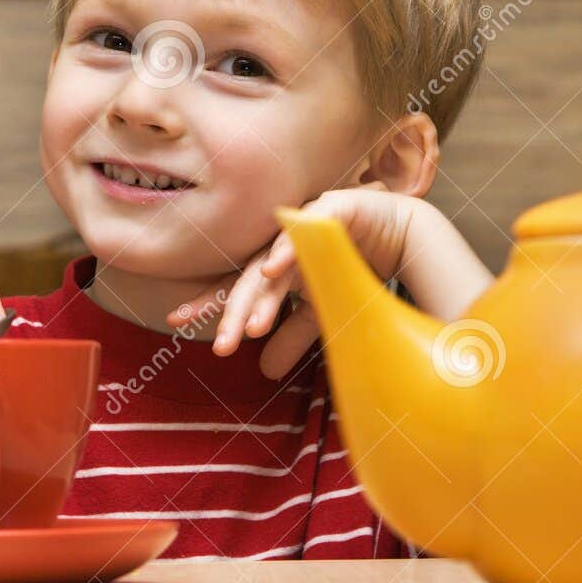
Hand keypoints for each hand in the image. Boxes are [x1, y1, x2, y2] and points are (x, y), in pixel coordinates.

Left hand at [167, 186, 422, 379]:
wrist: (404, 233)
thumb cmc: (351, 266)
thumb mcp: (321, 312)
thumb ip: (292, 337)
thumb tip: (266, 372)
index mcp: (274, 268)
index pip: (233, 287)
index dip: (207, 302)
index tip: (176, 322)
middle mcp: (280, 247)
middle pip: (247, 281)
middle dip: (232, 314)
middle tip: (222, 347)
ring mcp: (302, 227)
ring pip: (274, 262)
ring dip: (261, 295)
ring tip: (251, 326)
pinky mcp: (331, 210)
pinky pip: (305, 230)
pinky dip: (287, 249)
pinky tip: (272, 269)